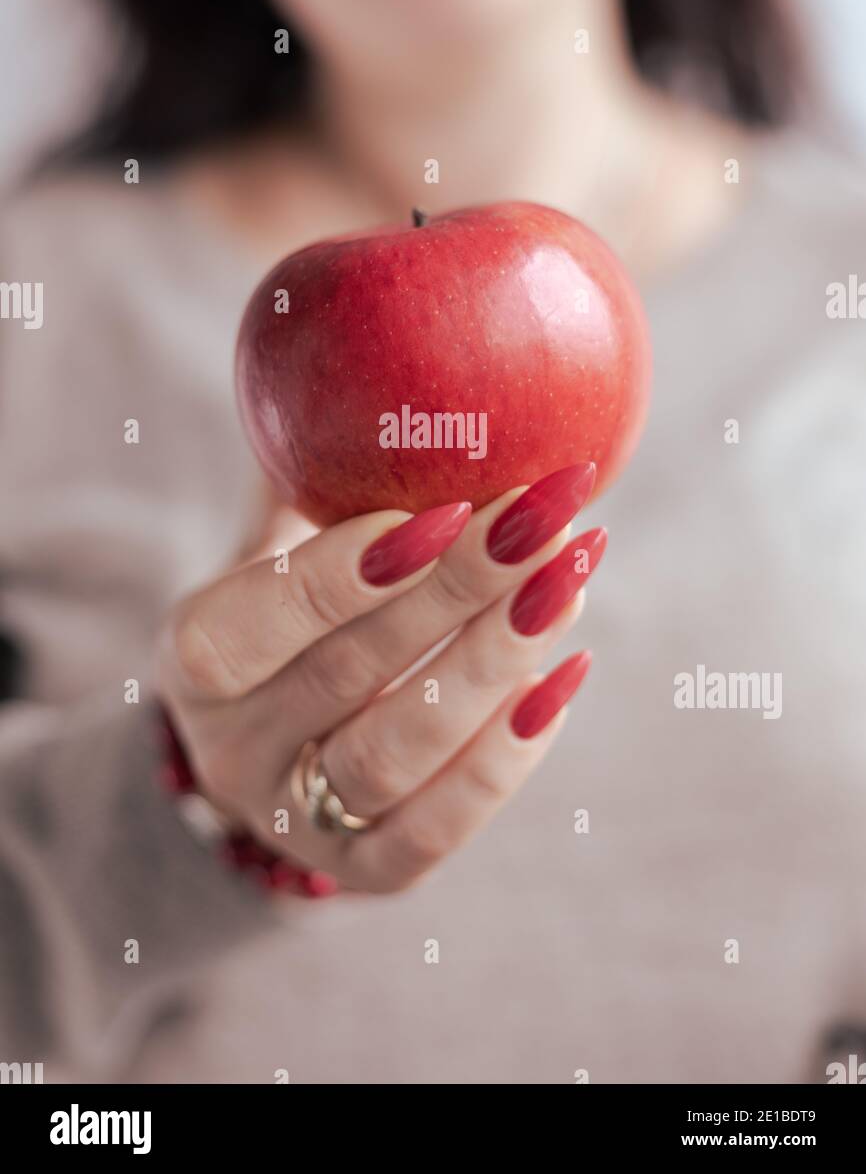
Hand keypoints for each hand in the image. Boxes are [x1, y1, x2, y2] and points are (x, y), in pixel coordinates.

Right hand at [156, 464, 603, 893]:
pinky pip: (440, 827)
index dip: (345, 568)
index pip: (250, 620)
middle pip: (348, 674)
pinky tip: (565, 670)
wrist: (276, 742)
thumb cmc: (293, 606)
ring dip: (495, 662)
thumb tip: (373, 343)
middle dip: (460, 589)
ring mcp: (296, 821)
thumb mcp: (279, 537)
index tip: (449, 505)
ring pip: (397, 754)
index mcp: (191, 659)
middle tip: (548, 517)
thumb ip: (315, 468)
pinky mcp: (366, 871)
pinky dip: (509, 752)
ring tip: (573, 579)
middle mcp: (232, 749)